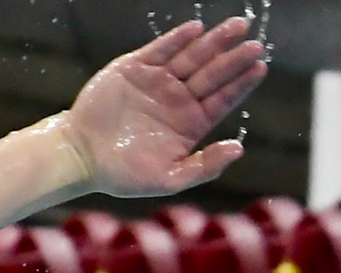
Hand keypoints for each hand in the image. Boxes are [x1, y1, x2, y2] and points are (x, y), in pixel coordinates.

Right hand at [64, 17, 268, 197]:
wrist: (80, 156)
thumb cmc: (123, 174)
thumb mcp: (168, 179)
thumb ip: (203, 166)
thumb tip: (238, 149)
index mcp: (190, 124)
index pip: (223, 99)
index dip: (241, 83)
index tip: (260, 67)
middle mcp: (178, 99)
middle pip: (213, 74)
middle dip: (234, 59)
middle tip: (255, 44)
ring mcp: (157, 81)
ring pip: (191, 57)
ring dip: (213, 42)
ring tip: (236, 26)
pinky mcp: (134, 68)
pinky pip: (161, 50)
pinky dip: (177, 39)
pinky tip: (196, 29)